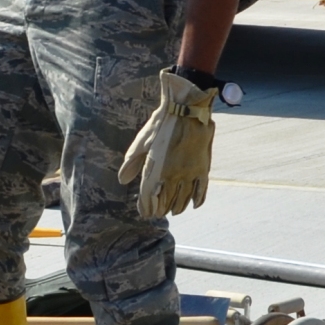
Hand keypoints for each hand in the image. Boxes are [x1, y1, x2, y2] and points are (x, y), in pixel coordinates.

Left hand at [117, 69, 217, 219]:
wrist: (186, 110)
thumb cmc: (162, 124)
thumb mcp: (141, 142)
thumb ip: (132, 163)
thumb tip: (122, 180)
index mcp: (156, 170)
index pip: (149, 197)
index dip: (146, 207)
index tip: (145, 213)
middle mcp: (173, 176)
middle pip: (167, 201)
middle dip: (161, 210)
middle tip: (158, 214)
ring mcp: (190, 174)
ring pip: (184, 199)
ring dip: (178, 208)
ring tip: (174, 211)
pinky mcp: (202, 169)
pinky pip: (201, 190)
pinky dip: (197, 200)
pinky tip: (194, 206)